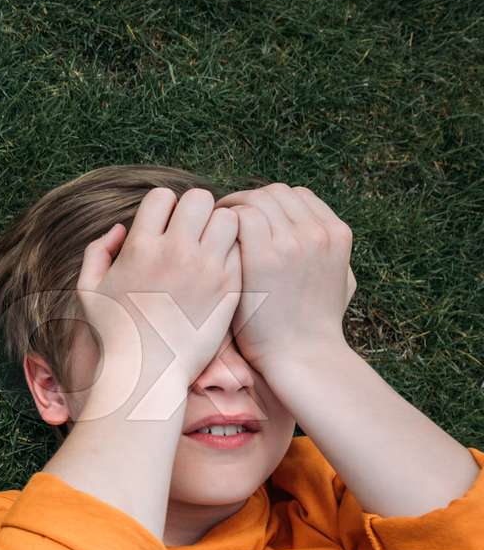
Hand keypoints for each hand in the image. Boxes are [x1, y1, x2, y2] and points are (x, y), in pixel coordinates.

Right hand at [75, 188, 241, 405]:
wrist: (147, 373)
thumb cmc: (113, 334)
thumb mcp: (88, 290)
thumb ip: (97, 252)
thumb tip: (121, 229)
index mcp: (140, 248)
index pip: (162, 196)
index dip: (163, 208)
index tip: (163, 227)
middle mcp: (175, 252)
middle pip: (199, 198)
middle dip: (195, 210)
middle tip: (193, 231)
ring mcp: (207, 270)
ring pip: (229, 219)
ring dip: (220, 228)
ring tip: (212, 247)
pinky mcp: (230, 289)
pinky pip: (241, 251)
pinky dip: (233, 254)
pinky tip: (221, 270)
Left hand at [214, 183, 355, 373]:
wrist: (301, 356)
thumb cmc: (312, 327)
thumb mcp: (339, 282)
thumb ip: (326, 252)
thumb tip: (309, 232)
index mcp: (337, 234)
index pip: (298, 196)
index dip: (268, 203)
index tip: (247, 217)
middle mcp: (318, 232)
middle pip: (275, 193)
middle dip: (246, 201)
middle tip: (222, 218)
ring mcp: (294, 241)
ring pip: (255, 199)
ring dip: (230, 209)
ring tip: (211, 227)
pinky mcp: (266, 255)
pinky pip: (240, 217)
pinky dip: (222, 222)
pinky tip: (210, 240)